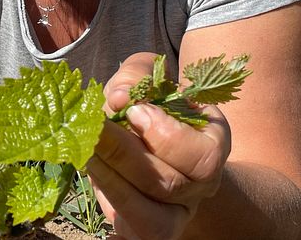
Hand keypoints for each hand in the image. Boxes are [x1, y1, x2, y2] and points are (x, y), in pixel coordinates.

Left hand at [87, 52, 231, 239]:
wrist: (147, 140)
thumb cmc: (148, 104)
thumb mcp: (147, 79)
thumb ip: (136, 76)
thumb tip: (118, 98)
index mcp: (213, 144)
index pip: (205, 156)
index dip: (168, 137)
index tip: (134, 111)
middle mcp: (202, 185)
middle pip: (173, 185)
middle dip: (128, 156)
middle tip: (96, 130)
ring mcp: (178, 212)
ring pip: (153, 215)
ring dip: (112, 181)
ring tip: (86, 152)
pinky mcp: (148, 229)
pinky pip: (133, 229)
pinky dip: (108, 202)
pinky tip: (90, 172)